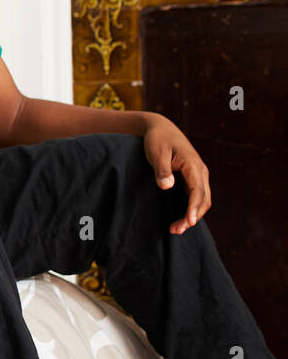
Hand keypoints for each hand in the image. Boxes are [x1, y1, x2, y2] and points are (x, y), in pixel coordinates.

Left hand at [142, 115, 210, 234]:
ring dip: (192, 215)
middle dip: (192, 217)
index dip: (193, 208)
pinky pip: (196, 197)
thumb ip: (161, 170)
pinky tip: (180, 219)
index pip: (198, 192)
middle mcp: (200, 171)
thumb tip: (167, 187)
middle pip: (202, 200)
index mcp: (193, 165)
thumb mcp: (156, 153)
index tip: (189, 222)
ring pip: (201, 200)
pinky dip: (190, 209)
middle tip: (176, 230)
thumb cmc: (157, 139)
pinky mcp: (192, 178)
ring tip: (175, 229)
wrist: (160, 128)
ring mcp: (198, 175)